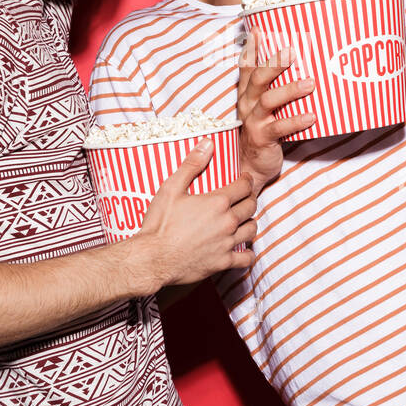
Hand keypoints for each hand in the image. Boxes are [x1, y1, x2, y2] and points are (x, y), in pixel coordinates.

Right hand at [137, 138, 257, 288]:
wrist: (153, 258)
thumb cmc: (159, 224)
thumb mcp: (171, 188)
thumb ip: (191, 165)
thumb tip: (208, 144)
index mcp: (217, 202)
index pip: (244, 186)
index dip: (246, 180)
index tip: (244, 179)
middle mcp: (227, 222)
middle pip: (250, 206)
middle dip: (249, 199)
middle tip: (244, 197)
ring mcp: (227, 243)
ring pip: (251, 230)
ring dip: (250, 222)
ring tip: (244, 220)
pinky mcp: (223, 262)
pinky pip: (246, 258)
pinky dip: (248, 253)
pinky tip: (243, 250)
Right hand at [236, 29, 316, 193]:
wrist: (251, 167)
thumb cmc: (264, 133)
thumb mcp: (267, 109)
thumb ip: (278, 91)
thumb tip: (306, 70)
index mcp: (248, 95)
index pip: (246, 67)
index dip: (251, 48)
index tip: (259, 29)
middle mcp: (247, 105)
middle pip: (258, 79)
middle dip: (274, 64)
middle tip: (293, 52)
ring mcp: (253, 121)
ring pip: (269, 101)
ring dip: (290, 90)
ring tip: (310, 84)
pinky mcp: (262, 138)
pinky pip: (279, 127)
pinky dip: (296, 121)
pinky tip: (312, 116)